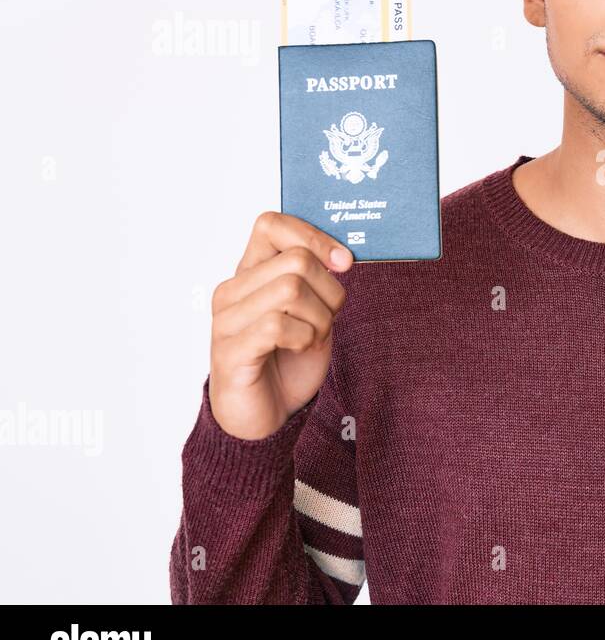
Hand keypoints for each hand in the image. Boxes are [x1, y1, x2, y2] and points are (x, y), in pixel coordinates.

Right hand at [208, 211, 352, 439]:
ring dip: (320, 318)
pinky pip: (278, 325)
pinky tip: (299, 349)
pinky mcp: (230, 351)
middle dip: (329, 292)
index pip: (271, 224)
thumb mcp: (312, 311)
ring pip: (291, 290)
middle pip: (297, 261)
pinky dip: (304, 337)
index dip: (315, 237)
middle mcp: (232, 291)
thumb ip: (316, 280)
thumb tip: (342, 256)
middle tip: (326, 319)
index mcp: (250, 273)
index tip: (343, 263)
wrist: (266, 415)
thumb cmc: (288, 359)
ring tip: (312, 337)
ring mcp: (226, 320)